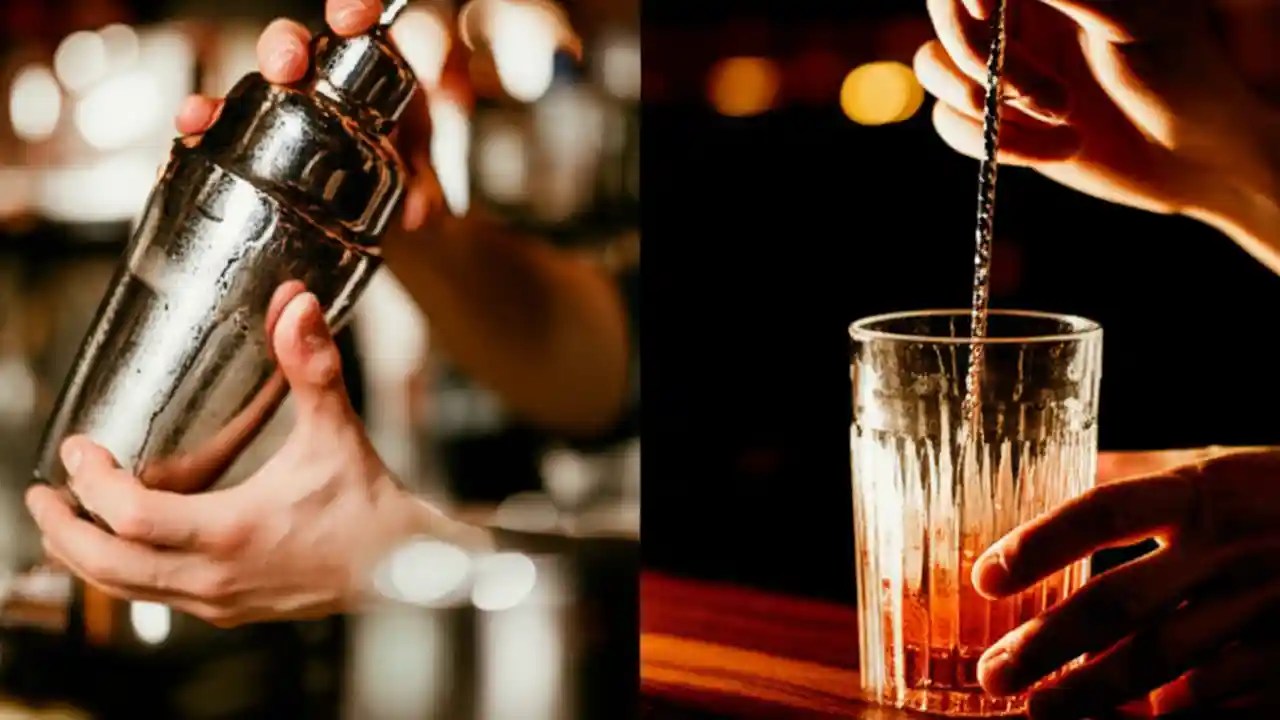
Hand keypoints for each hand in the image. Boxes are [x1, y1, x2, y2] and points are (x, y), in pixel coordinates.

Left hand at [25, 291, 482, 626]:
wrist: (403, 568)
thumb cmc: (370, 506)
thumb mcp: (336, 432)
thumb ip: (312, 368)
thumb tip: (298, 308)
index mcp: (232, 531)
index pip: (132, 517)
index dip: (92, 484)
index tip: (78, 450)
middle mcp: (216, 575)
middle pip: (108, 566)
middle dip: (63, 531)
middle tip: (41, 495)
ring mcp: (220, 599)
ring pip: (126, 590)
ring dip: (86, 558)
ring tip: (66, 523)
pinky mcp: (230, 609)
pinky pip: (155, 598)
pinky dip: (125, 574)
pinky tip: (127, 548)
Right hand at [175, 0, 448, 231]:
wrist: (388, 201)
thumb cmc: (406, 167)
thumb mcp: (423, 175)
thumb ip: (423, 187)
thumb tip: (415, 210)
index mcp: (378, 70)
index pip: (363, 22)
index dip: (354, 8)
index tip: (348, 17)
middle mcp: (328, 78)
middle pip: (299, 45)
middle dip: (284, 47)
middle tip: (283, 65)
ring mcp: (292, 102)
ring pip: (259, 81)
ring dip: (232, 93)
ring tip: (213, 108)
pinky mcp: (261, 129)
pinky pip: (229, 117)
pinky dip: (207, 120)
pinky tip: (191, 127)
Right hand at [916, 0, 1279, 218]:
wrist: (1190, 157)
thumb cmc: (1181, 77)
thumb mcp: (1133, 26)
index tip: (988, 12)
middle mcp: (1015, 19)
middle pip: (945, 17)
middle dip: (983, 60)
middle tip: (1051, 96)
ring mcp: (998, 70)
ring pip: (934, 69)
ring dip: (987, 105)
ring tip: (1063, 117)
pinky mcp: (992, 121)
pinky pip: (948, 123)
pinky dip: (996, 144)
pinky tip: (1059, 149)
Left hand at [970, 447, 1279, 717]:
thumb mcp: (1220, 472)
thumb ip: (1141, 482)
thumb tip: (1055, 475)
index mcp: (1203, 492)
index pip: (1103, 511)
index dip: (1038, 545)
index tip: (983, 576)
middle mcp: (1229, 553)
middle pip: (1117, 605)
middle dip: (1045, 646)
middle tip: (994, 674)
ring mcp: (1265, 615)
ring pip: (1160, 668)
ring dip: (1090, 695)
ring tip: (1036, 711)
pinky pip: (1217, 705)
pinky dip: (1165, 718)